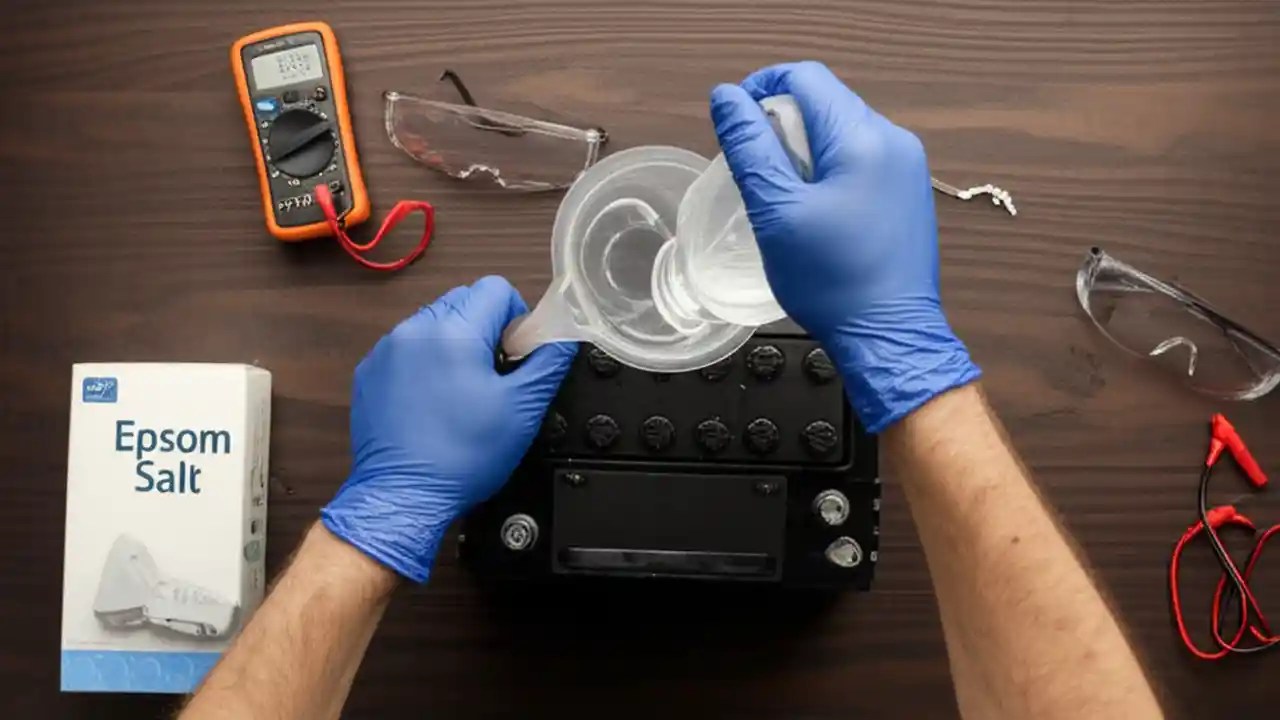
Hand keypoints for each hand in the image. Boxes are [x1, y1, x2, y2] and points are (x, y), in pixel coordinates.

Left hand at [321, 277, 576, 581]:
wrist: (402, 495)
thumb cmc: (463, 456)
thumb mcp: (522, 410)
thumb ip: (548, 362)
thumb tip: (563, 335)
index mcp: (455, 331)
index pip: (496, 288)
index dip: (516, 317)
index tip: (515, 355)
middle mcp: (415, 329)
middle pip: (463, 299)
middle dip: (484, 327)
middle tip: (493, 375)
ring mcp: (387, 349)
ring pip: (434, 321)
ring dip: (454, 343)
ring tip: (462, 390)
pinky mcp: (370, 371)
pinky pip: (407, 347)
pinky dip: (425, 361)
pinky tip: (433, 401)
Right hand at [711, 61, 979, 432]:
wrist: (890, 335)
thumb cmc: (830, 278)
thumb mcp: (775, 211)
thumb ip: (749, 147)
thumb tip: (726, 96)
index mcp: (862, 136)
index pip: (806, 77)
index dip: (762, 87)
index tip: (735, 123)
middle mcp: (893, 139)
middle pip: (826, 101)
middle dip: (782, 123)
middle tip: (755, 169)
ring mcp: (908, 166)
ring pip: (843, 130)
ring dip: (804, 148)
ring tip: (781, 195)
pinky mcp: (909, 191)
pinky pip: (862, 158)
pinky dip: (829, 168)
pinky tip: (814, 210)